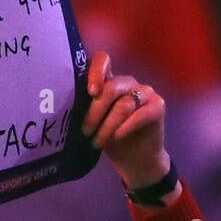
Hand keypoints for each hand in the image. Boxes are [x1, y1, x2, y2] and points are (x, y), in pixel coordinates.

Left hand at [81, 51, 169, 188]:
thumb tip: (63, 106)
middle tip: (85, 131)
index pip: (103, 61)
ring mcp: (145, 92)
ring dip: (107, 126)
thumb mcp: (93, 123)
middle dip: (95, 112)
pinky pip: (140, 114)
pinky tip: (117, 137)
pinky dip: (125, 128)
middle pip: (111, 88)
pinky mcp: (157, 105)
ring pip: (123, 105)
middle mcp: (127, 83)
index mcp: (109, 82)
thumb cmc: (110, 138)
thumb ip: (84, 109)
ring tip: (97, 142)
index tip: (90, 93)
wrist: (135, 159)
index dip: (95, 72)